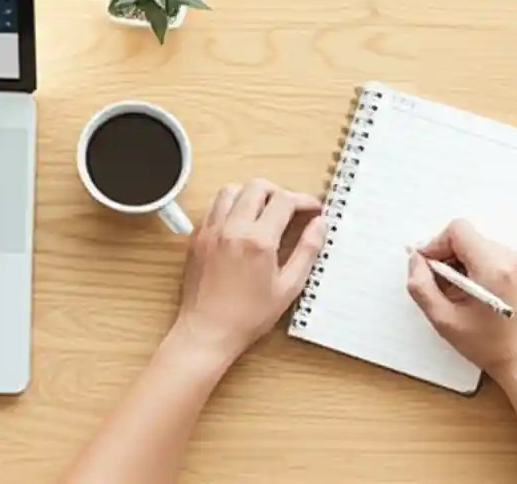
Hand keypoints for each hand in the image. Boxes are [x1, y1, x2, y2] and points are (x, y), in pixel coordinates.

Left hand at [172, 179, 325, 362]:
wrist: (208, 330)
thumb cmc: (248, 316)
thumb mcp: (288, 287)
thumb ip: (307, 251)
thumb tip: (320, 225)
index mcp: (257, 240)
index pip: (284, 200)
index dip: (304, 200)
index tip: (312, 209)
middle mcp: (231, 228)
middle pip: (256, 186)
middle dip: (278, 192)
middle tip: (289, 209)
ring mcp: (210, 230)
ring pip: (231, 190)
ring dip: (250, 194)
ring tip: (263, 212)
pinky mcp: (196, 237)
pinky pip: (213, 207)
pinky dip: (229, 206)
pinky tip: (239, 224)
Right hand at [407, 219, 516, 382]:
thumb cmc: (489, 345)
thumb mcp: (443, 319)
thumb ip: (421, 286)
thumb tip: (415, 260)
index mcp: (493, 266)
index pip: (457, 230)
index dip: (435, 244)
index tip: (427, 267)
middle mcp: (509, 258)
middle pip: (465, 236)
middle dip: (445, 255)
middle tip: (439, 285)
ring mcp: (516, 262)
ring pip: (473, 244)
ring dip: (457, 263)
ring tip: (455, 293)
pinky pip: (485, 254)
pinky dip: (470, 267)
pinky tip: (468, 292)